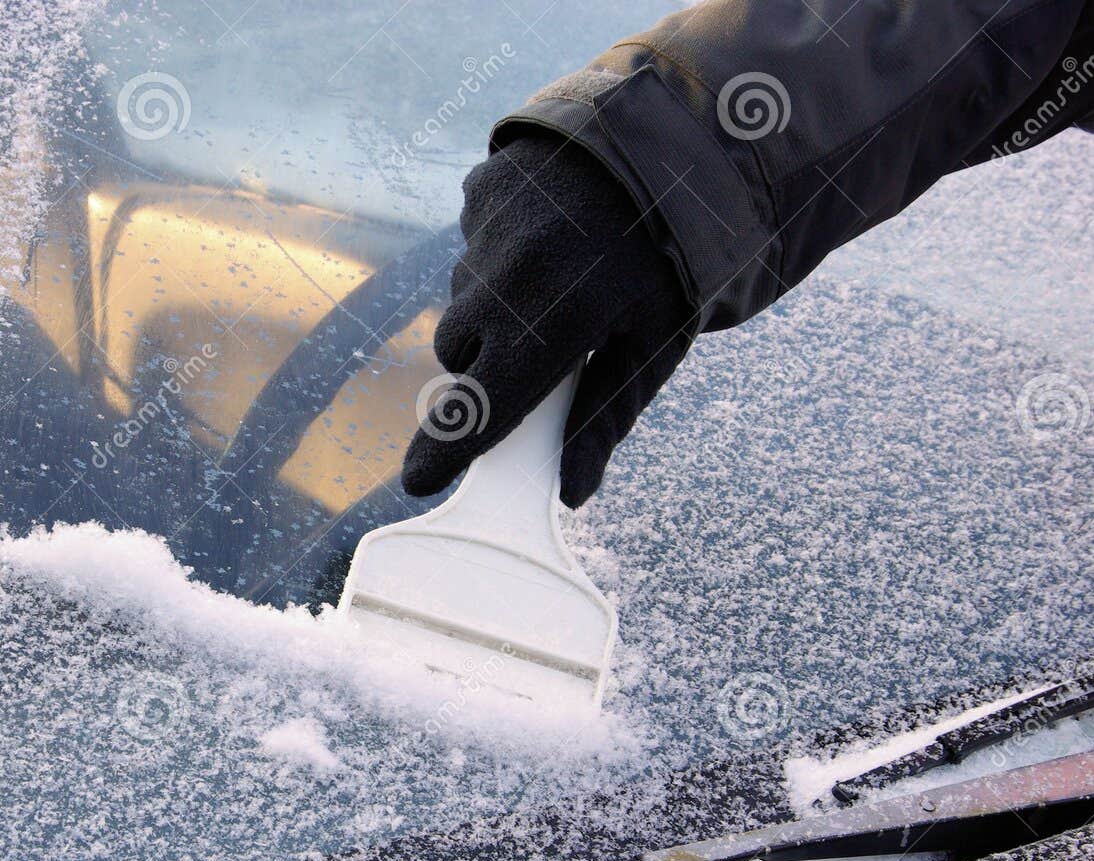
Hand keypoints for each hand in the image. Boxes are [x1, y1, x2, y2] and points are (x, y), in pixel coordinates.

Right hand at [402, 130, 695, 507]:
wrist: (675, 134)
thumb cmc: (675, 253)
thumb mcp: (656, 341)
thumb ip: (606, 417)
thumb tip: (573, 493)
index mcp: (556, 325)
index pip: (481, 408)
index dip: (444, 452)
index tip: (418, 482)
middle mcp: (508, 279)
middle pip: (458, 352)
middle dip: (484, 360)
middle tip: (535, 347)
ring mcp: (488, 229)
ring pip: (465, 296)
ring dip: (494, 303)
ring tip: (556, 276)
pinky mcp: (481, 190)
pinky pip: (472, 242)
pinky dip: (499, 250)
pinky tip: (547, 233)